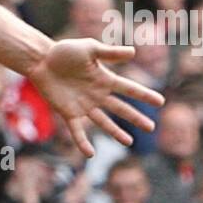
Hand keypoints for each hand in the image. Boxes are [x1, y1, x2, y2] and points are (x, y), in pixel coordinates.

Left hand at [26, 40, 161, 157]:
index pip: (129, 90)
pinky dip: (83, 142)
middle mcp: (97, 95)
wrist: (41, 60)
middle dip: (136, 118)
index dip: (144, 95)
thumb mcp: (89, 49)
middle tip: (151, 127)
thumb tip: (133, 52)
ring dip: (115, 132)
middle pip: (120, 109)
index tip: (160, 102)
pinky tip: (90, 153)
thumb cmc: (65, 52)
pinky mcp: (68, 112)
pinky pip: (77, 130)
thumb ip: (109, 52)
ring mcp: (83, 105)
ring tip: (128, 142)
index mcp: (105, 79)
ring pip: (103, 122)